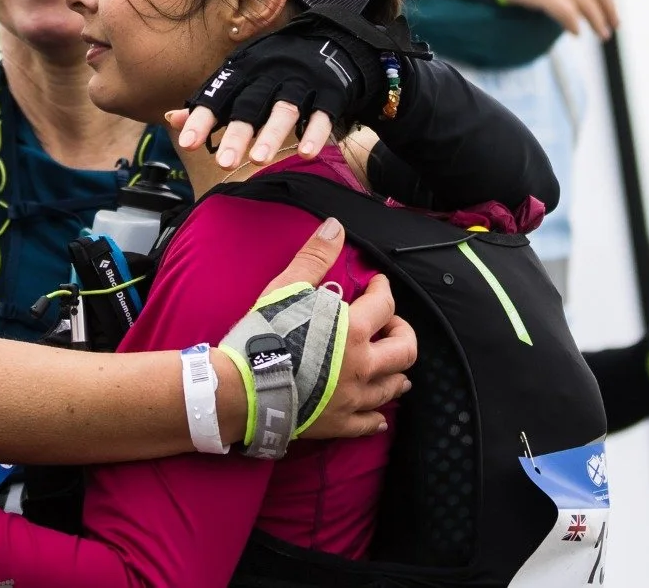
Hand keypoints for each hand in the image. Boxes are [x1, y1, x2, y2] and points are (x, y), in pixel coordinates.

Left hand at [171, 8, 423, 169]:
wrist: (326, 40)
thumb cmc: (271, 70)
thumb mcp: (239, 78)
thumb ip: (209, 102)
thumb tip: (171, 118)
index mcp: (243, 73)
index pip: (218, 96)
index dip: (202, 119)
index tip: (187, 143)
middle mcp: (268, 76)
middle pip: (250, 106)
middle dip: (237, 134)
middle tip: (223, 163)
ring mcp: (300, 83)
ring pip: (284, 110)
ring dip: (271, 135)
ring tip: (258, 160)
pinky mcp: (328, 92)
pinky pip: (322, 113)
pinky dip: (315, 133)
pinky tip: (306, 154)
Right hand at [220, 219, 415, 441]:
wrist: (244, 388)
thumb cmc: (264, 336)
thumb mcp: (286, 289)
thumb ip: (314, 258)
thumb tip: (335, 226)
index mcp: (355, 331)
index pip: (384, 304)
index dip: (383, 289)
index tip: (377, 283)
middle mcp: (363, 365)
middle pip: (405, 350)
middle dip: (403, 332)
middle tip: (390, 324)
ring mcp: (354, 398)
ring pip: (392, 387)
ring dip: (397, 373)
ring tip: (393, 367)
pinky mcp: (340, 423)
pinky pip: (370, 422)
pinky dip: (377, 416)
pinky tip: (377, 413)